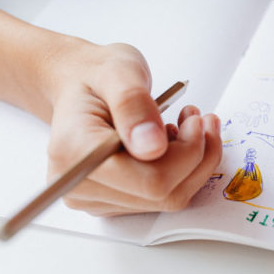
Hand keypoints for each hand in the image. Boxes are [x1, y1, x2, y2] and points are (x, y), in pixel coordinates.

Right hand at [46, 42, 221, 215]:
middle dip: (194, 155)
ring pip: (170, 198)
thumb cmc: (96, 76)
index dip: (186, 154)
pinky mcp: (114, 202)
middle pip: (164, 194)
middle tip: (198, 118)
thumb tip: (152, 147)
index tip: (195, 120)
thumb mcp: (118, 72)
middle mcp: (79, 187)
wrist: (80, 84)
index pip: (150, 181)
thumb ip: (132, 105)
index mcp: (75, 154)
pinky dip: (182, 169)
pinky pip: (164, 197)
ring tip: (187, 124)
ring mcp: (96, 199)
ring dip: (193, 161)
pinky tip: (174, 141)